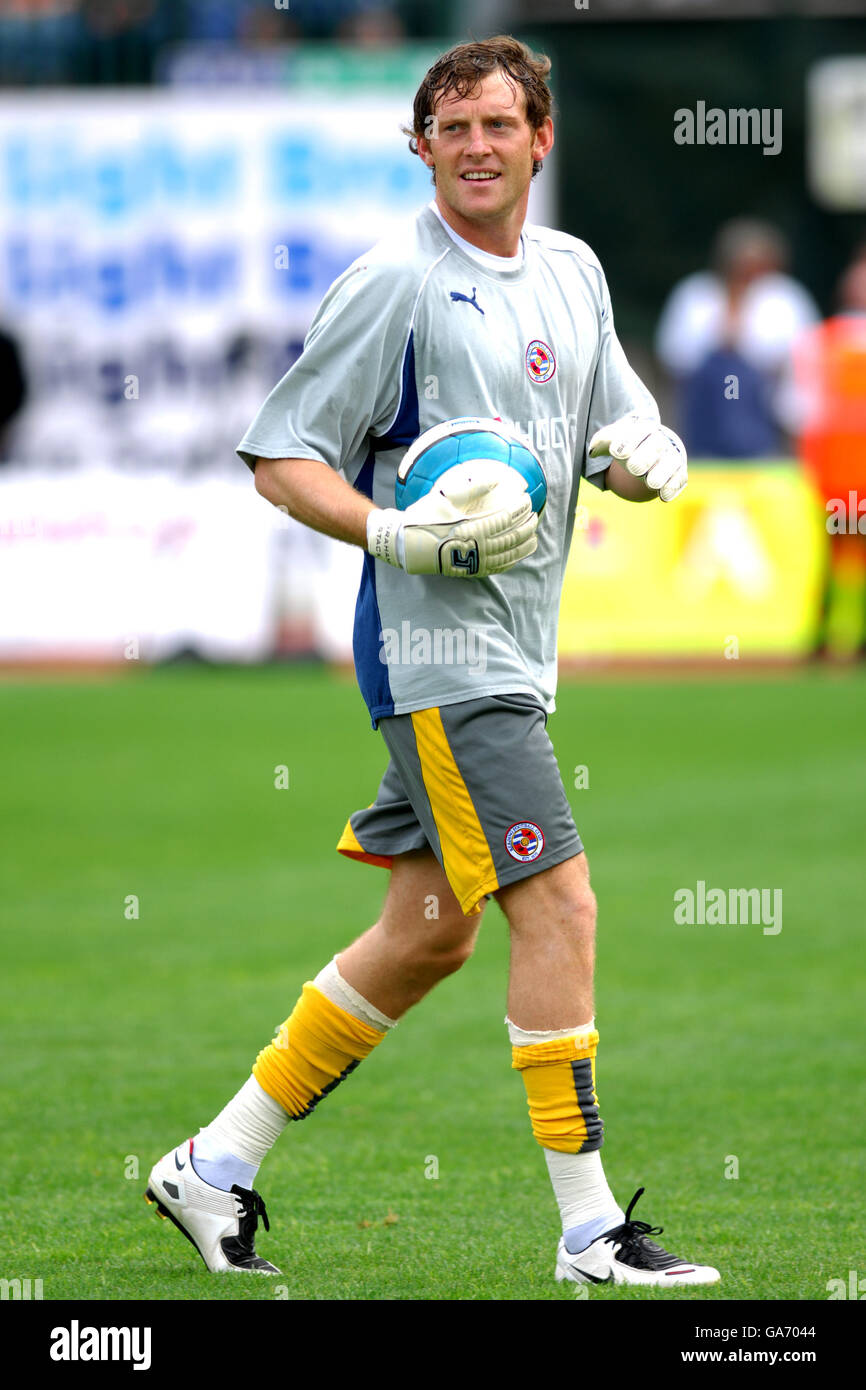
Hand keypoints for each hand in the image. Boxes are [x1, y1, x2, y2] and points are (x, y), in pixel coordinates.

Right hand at [366, 475, 537, 576]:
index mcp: (473, 527)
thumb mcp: (446, 497)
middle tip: (534, 515)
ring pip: (510, 553)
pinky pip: (500, 566)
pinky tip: (519, 553)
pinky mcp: (473, 571)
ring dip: (525, 543)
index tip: (526, 499)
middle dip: (527, 525)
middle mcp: (478, 546)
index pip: (506, 517)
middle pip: (513, 536)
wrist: (409, 545)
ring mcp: (477, 561)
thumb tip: (497, 477)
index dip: (520, 508)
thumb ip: (474, 487)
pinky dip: (513, 559)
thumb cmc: (426, 517)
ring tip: (534, 535)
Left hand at [588, 413, 687, 501]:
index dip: (627, 443)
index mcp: (645, 429)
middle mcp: (662, 441)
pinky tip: (663, 497)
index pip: (637, 434)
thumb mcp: (614, 437)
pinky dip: (673, 487)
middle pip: (656, 447)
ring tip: (651, 483)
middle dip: (645, 458)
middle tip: (634, 469)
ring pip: (671, 463)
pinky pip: (679, 480)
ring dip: (662, 473)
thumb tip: (592, 453)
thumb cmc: (630, 443)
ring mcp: (672, 457)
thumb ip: (602, 442)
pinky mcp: (679, 473)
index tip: (616, 453)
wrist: (655, 445)